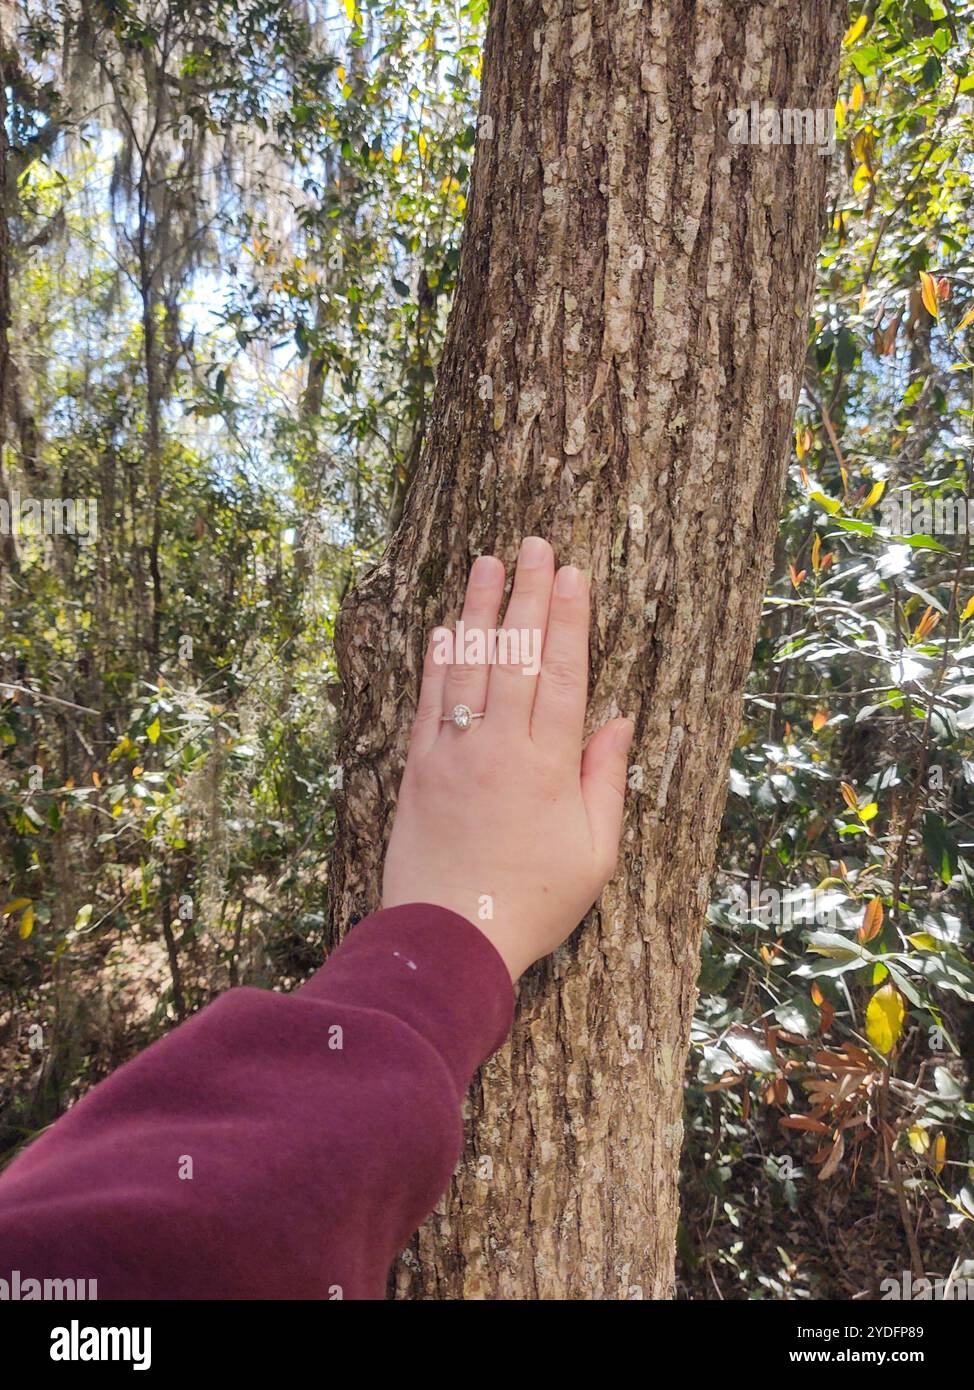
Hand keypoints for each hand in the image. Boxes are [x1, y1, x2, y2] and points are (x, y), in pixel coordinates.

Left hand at [382, 536, 633, 979]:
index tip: (572, 574)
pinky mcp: (417, 769)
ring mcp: (452, 754)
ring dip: (477, 610)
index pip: (563, 675)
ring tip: (486, 562)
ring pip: (467, 667)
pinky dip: (436, 661)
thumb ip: (604, 782)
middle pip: (516, 656)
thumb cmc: (532, 903)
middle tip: (533, 545)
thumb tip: (620, 721)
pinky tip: (443, 627)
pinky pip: (427, 701)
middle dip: (526, 596)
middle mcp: (499, 747)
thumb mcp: (594, 855)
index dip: (569, 620)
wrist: (449, 939)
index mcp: (548, 767)